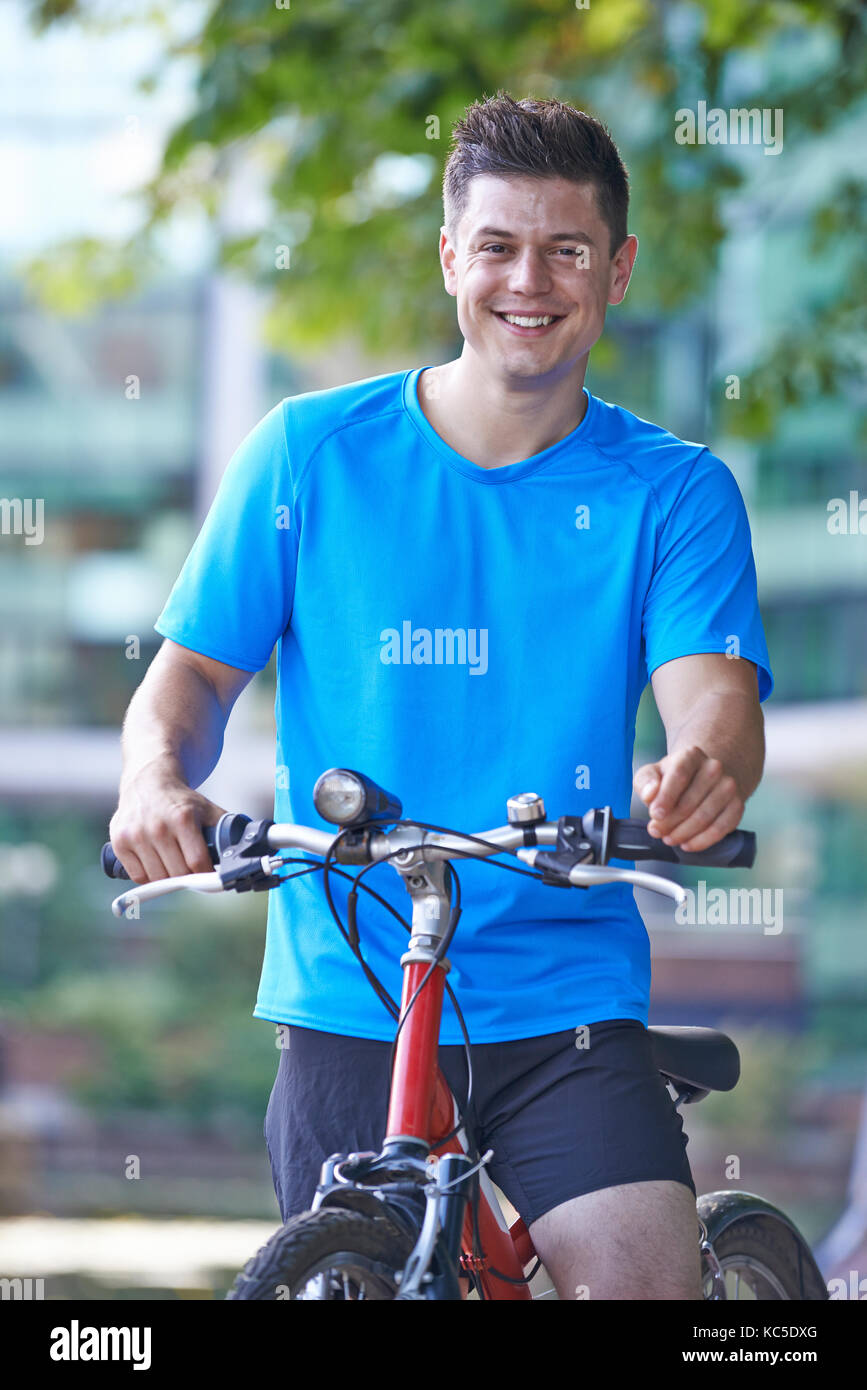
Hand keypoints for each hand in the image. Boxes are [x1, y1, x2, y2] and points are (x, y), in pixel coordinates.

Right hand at [109, 758, 225, 882]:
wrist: (148, 781)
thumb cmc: (181, 801)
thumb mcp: (207, 809)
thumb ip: (225, 830)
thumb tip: (244, 850)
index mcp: (182, 818)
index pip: (197, 862)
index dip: (206, 874)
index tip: (210, 877)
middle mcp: (157, 827)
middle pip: (177, 873)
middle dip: (188, 876)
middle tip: (191, 869)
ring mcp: (135, 835)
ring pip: (157, 878)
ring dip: (168, 877)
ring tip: (173, 862)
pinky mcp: (119, 842)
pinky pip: (138, 876)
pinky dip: (149, 875)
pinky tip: (155, 861)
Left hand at [633, 746, 744, 851]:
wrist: (706, 778)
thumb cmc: (674, 778)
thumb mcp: (653, 773)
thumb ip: (646, 782)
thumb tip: (649, 795)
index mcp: (691, 755)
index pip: (679, 775)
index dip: (666, 797)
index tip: (655, 815)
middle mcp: (714, 768)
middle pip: (689, 801)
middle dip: (669, 822)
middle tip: (656, 831)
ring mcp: (728, 787)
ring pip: (704, 817)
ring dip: (683, 833)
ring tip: (668, 838)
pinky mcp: (737, 806)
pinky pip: (720, 829)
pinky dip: (701, 841)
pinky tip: (687, 844)